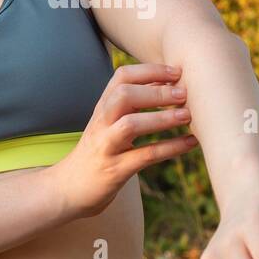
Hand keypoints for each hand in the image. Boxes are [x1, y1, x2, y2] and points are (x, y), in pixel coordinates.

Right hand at [45, 62, 198, 218]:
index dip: (150, 70)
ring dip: (162, 119)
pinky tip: (190, 142)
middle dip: (157, 92)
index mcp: (103, 107)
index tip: (176, 72)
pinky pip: (144, 156)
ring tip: (187, 116)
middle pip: (124, 95)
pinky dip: (170, 148)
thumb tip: (168, 82)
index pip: (122, 76)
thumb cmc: (99, 150)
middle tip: (184, 94)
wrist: (69, 188)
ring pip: (130, 125)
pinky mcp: (115, 171)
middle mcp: (102, 123)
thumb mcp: (109, 122)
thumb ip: (132, 102)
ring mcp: (106, 147)